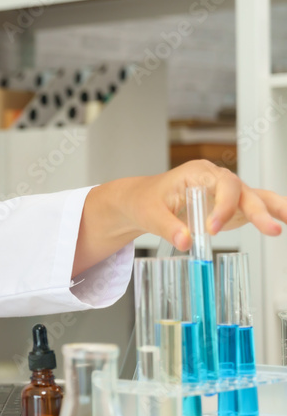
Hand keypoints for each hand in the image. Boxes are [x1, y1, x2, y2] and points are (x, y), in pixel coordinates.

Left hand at [75, 160, 286, 274]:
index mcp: (198, 173)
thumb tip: (185, 242)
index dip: (223, 206)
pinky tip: (286, 222)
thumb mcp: (149, 214)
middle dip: (259, 211)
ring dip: (276, 210)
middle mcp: (217, 180)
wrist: (143, 201)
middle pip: (245, 192)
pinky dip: (271, 214)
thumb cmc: (146, 201)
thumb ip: (167, 227)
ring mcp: (227, 194)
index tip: (211, 229)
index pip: (223, 184)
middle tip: (270, 230)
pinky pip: (255, 209)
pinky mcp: (231, 208)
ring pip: (257, 198)